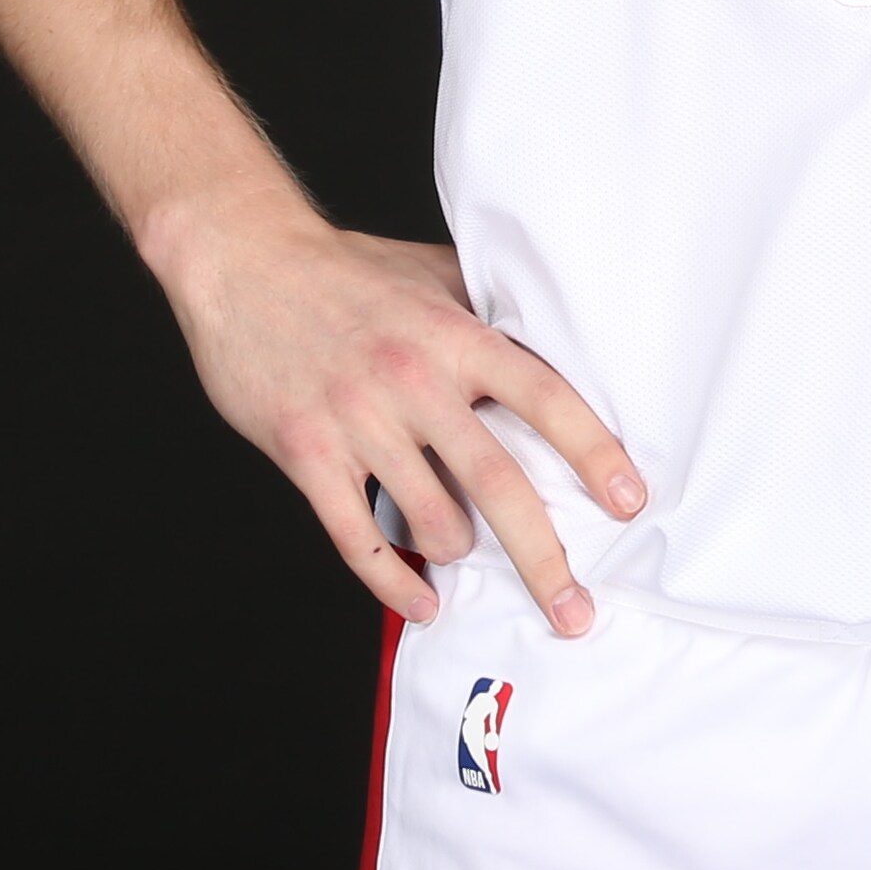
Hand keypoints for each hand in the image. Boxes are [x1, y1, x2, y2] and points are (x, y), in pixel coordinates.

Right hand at [140, 195, 644, 640]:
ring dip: (459, 552)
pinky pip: (357, 538)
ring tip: (465, 554)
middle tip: (574, 612)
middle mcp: (414, 379)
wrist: (241, 258)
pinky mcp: (306, 451)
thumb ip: (489, 311)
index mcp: (456, 335)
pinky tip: (422, 603)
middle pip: (499, 483)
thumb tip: (558, 338)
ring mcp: (358, 418)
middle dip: (544, 559)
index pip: (546, 398)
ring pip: (431, 519)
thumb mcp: (431, 273)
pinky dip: (393, 583)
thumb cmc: (343, 269)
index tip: (630, 502)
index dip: (594, 453)